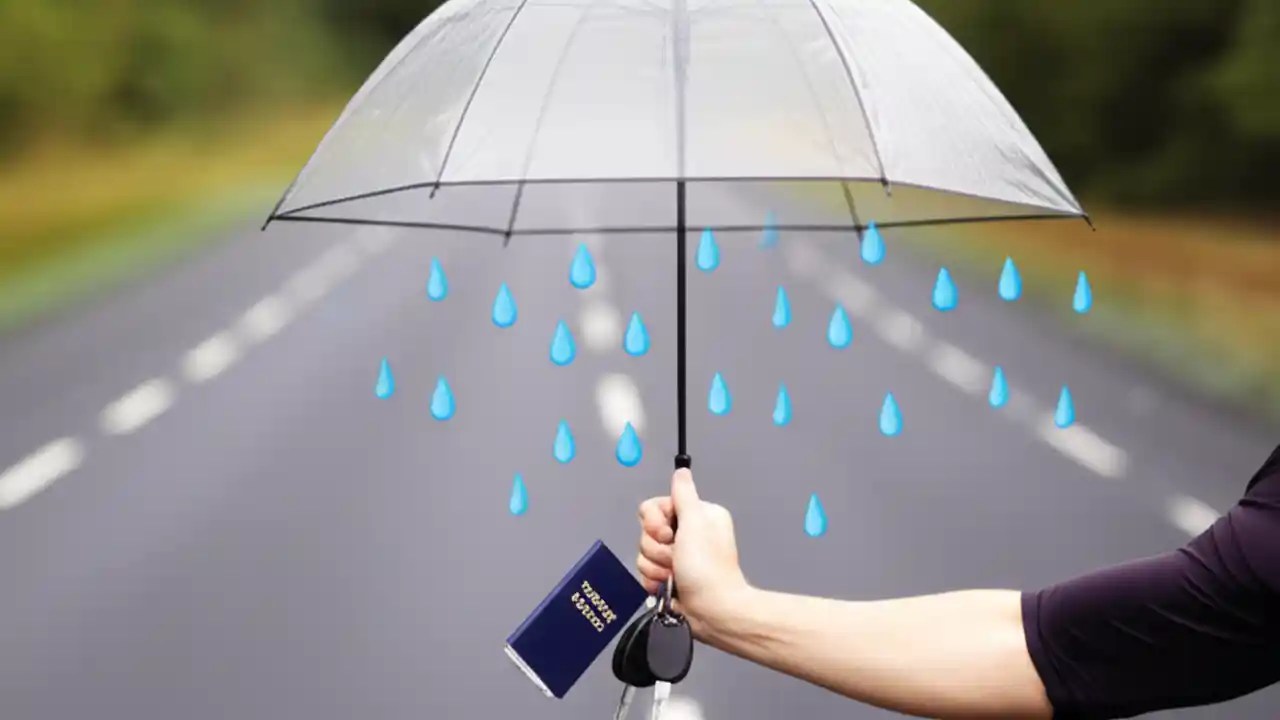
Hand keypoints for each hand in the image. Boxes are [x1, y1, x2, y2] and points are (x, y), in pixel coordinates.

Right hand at [637, 468, 750, 633]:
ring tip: (674, 575)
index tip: (667, 534)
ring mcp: (677, 556)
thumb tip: (682, 472)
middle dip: (656, 548)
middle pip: (647, 530)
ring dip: (655, 566)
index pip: (656, 506)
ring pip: (644, 552)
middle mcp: (687, 533)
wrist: (712, 610)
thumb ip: (684, 495)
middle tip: (675, 558)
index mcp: (697, 516)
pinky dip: (653, 579)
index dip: (655, 521)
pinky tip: (667, 585)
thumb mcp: (696, 523)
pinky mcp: (668, 575)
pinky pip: (645, 570)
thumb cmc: (708, 570)